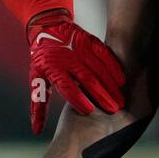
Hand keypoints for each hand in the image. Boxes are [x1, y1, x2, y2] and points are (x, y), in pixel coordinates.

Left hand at [27, 9, 124, 133]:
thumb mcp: (36, 79)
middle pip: (87, 79)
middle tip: (113, 110)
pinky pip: (105, 55)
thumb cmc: (43, 60)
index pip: (67, 86)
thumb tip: (36, 130)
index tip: (89, 111)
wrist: (48, 28)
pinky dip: (114, 67)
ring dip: (111, 85)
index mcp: (53, 69)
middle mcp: (69, 58)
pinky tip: (122, 80)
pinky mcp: (91, 41)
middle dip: (101, 95)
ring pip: (99, 68)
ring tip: (120, 100)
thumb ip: (39, 105)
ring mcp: (81, 49)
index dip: (78, 99)